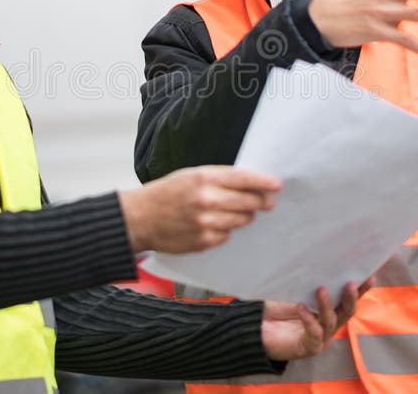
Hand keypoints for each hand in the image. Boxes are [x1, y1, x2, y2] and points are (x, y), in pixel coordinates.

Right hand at [119, 166, 281, 253]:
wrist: (140, 218)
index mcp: (203, 177)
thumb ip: (219, 178)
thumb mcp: (190, 175)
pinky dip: (225, 230)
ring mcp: (205, 223)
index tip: (277, 185)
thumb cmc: (166, 193)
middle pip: (249, 202)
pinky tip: (212, 224)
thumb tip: (250, 184)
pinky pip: (227, 236)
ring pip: (241, 220)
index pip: (244, 178)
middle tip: (266, 202)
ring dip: (243, 216)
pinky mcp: (203, 241)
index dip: (264, 182)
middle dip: (260, 201)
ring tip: (231, 211)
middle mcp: (206, 199)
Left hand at [261, 282, 360, 360]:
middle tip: (350, 283)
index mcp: (329, 311)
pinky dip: (309, 319)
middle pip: (347, 312)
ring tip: (321, 289)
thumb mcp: (293, 291)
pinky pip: (313, 333)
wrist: (257, 330)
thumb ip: (307, 282)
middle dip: (351, 297)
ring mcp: (320, 338)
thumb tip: (317, 260)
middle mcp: (328, 325)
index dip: (361, 289)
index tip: (370, 275)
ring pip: (331, 321)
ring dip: (326, 305)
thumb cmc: (275, 309)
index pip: (348, 299)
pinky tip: (301, 307)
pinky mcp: (309, 348)